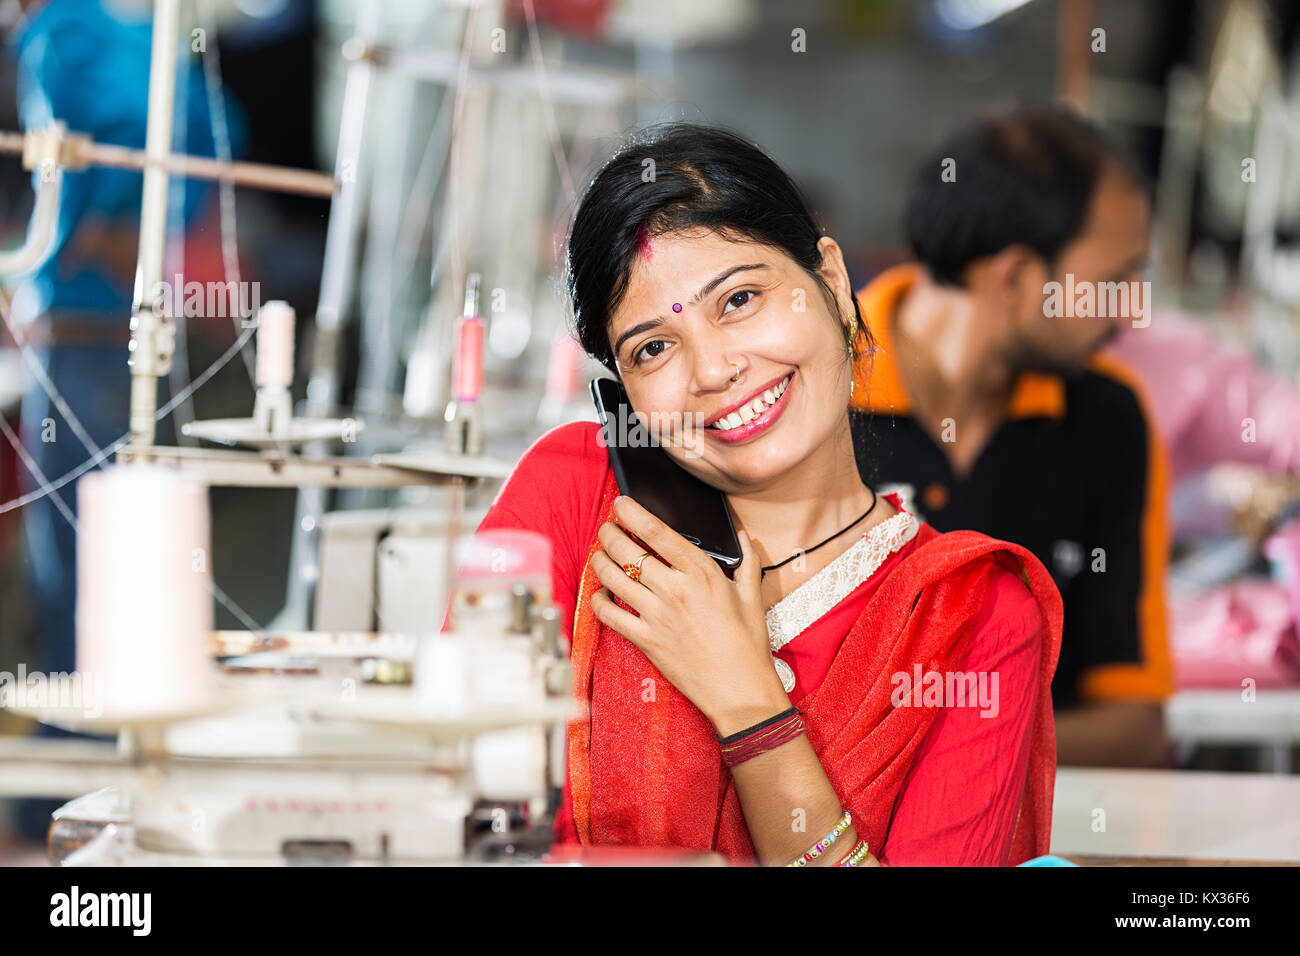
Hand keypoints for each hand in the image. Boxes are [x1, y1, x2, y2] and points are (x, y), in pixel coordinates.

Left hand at [588, 496, 789, 732]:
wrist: (741, 690)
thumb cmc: (748, 645)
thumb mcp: (752, 596)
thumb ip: (746, 561)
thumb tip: (743, 537)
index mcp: (702, 573)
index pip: (657, 531)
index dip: (633, 512)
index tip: (622, 503)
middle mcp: (675, 590)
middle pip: (627, 550)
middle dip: (609, 533)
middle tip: (606, 528)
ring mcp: (656, 615)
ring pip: (612, 577)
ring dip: (599, 560)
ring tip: (599, 554)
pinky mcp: (645, 640)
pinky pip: (609, 614)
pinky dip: (598, 600)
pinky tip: (601, 593)